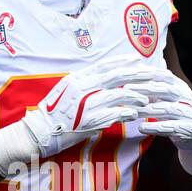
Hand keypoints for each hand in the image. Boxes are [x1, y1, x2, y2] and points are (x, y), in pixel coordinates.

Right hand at [21, 64, 158, 155]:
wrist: (40, 131)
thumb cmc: (53, 112)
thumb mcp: (66, 91)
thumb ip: (84, 83)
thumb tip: (101, 79)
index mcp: (78, 78)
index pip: (104, 65)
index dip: (123, 61)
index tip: (138, 58)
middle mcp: (82, 88)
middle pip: (115, 77)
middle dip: (136, 75)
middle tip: (152, 75)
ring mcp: (85, 104)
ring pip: (117, 95)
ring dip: (134, 96)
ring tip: (146, 99)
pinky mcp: (88, 121)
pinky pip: (112, 115)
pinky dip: (125, 113)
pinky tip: (135, 114)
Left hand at [129, 73, 191, 150]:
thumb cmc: (176, 111)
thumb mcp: (168, 94)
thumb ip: (154, 82)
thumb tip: (138, 65)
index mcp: (179, 86)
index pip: (163, 75)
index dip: (146, 73)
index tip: (128, 73)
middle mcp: (185, 97)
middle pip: (165, 89)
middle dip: (144, 88)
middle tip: (126, 88)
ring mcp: (188, 113)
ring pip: (166, 109)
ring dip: (147, 109)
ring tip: (130, 110)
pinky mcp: (188, 128)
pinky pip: (171, 127)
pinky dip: (155, 127)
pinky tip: (141, 128)